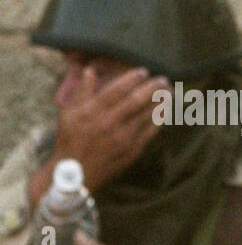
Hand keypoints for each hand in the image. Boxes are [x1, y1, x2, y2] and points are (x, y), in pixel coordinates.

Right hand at [27, 65, 168, 204]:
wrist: (76, 173)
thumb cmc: (70, 140)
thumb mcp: (68, 113)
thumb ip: (81, 91)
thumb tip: (90, 70)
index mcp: (92, 111)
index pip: (117, 89)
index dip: (133, 78)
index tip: (144, 71)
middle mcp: (109, 123)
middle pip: (136, 100)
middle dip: (153, 87)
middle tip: (164, 79)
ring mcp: (123, 138)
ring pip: (147, 115)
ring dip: (161, 102)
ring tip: (169, 92)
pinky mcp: (133, 150)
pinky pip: (151, 131)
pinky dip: (160, 118)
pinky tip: (165, 110)